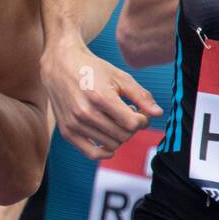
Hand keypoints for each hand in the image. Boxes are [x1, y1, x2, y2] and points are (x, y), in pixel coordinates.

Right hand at [41, 34, 160, 160]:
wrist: (60, 66)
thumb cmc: (93, 69)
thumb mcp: (120, 77)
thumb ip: (141, 95)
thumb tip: (158, 113)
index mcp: (100, 97)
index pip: (133, 123)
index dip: (142, 120)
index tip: (139, 111)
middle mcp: (85, 113)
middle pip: (123, 135)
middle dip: (132, 127)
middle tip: (128, 114)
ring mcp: (74, 124)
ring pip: (111, 145)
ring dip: (119, 135)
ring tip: (115, 121)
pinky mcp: (67, 131)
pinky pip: (91, 154)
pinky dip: (105, 152)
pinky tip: (110, 142)